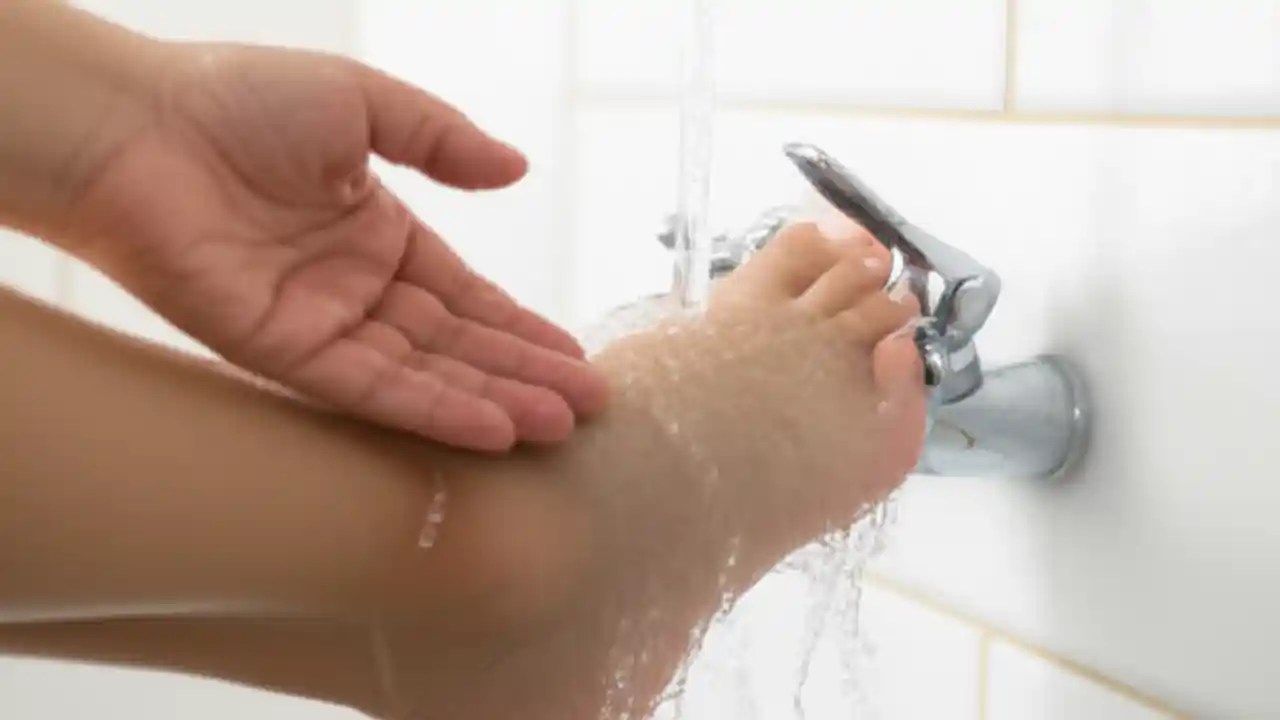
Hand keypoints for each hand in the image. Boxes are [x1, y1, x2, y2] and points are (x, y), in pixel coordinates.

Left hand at [67, 43, 608, 450]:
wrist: (137, 126)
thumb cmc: (239, 100)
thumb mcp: (364, 102)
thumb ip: (442, 140)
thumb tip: (518, 168)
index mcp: (377, 233)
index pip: (465, 294)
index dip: (519, 327)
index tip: (573, 357)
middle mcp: (356, 288)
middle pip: (456, 343)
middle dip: (522, 374)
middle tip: (587, 406)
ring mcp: (321, 324)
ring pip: (423, 374)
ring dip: (490, 401)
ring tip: (556, 426)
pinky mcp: (282, 353)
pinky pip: (369, 389)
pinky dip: (430, 410)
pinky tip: (489, 428)